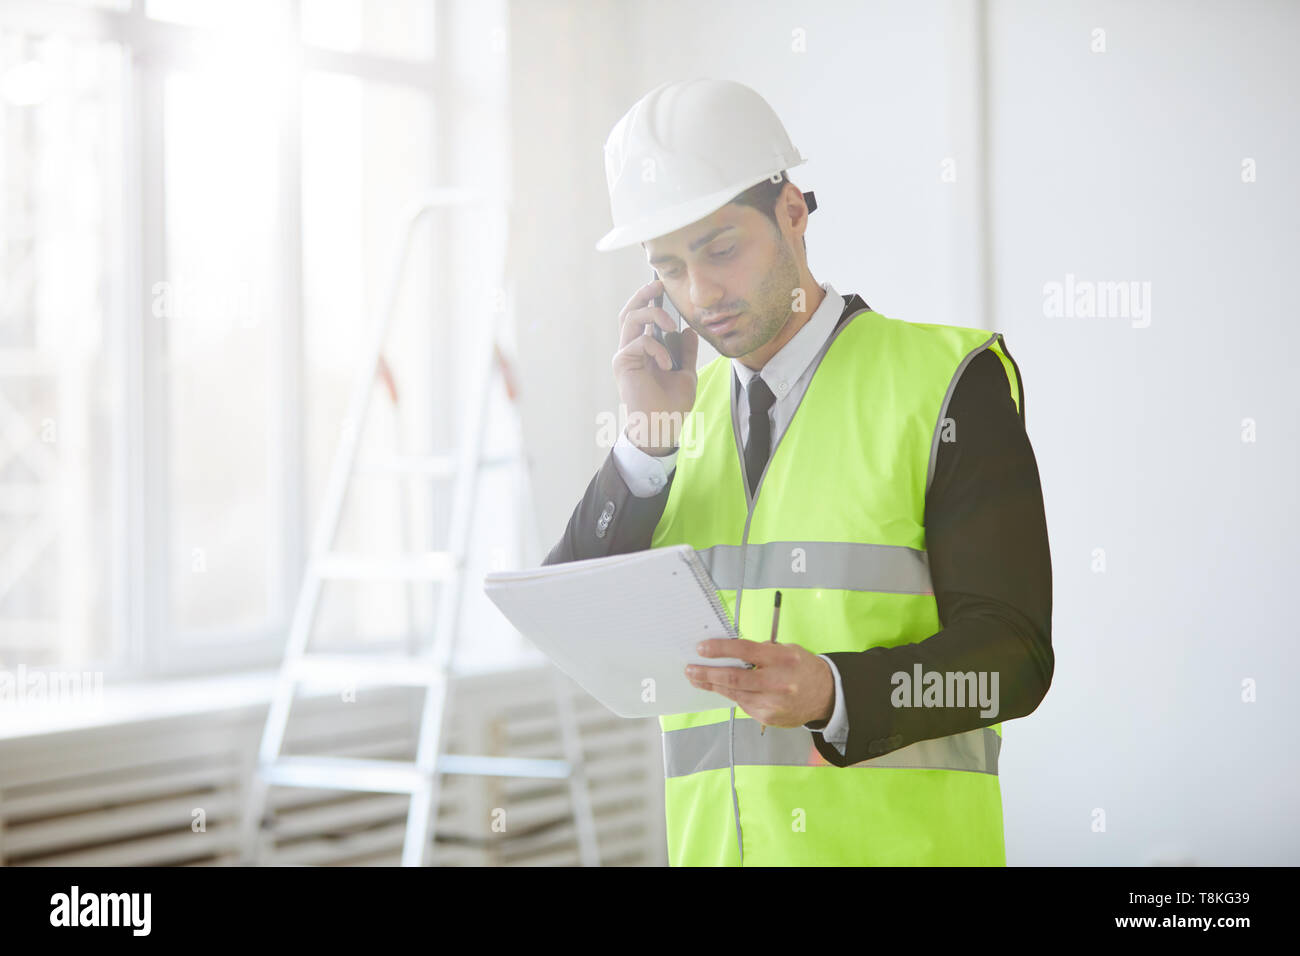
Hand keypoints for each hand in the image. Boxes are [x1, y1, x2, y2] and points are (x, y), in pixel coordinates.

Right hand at [612, 279, 700, 454]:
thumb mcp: (686, 373)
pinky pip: (639, 342)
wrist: (663, 427)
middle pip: (630, 311)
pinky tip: (666, 364)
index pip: (642, 318)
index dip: (649, 299)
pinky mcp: (623, 364)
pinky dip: (656, 348)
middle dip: (644, 295)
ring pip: (630, 319)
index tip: (664, 287)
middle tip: (659, 286)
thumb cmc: (672, 405)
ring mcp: (625, 356)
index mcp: (643, 350)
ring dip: (652, 315)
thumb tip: (689, 330)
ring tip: (669, 325)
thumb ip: (685, 352)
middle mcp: (630, 350)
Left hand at [685, 638, 834, 727]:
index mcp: (782, 659)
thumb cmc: (801, 668)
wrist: (825, 696)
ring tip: (697, 678)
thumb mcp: (786, 650)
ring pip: (734, 693)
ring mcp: (772, 702)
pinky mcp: (767, 716)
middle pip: (734, 678)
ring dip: (712, 685)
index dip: (720, 649)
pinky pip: (742, 703)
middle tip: (690, 668)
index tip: (702, 648)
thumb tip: (728, 652)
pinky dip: (731, 694)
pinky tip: (721, 688)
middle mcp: (777, 682)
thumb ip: (760, 651)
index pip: (745, 651)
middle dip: (707, 673)